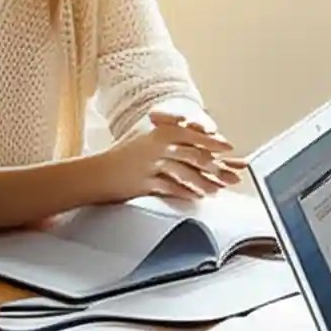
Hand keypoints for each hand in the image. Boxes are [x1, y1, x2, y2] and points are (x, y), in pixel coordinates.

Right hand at [90, 112, 243, 202]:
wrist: (97, 172)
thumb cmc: (124, 156)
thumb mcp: (148, 139)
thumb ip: (172, 137)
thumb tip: (194, 139)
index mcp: (160, 132)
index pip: (192, 135)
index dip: (212, 142)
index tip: (229, 149)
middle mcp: (156, 146)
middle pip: (192, 153)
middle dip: (216, 165)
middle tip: (232, 174)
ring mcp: (150, 164)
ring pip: (184, 172)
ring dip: (203, 182)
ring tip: (216, 190)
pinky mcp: (144, 182)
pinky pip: (169, 187)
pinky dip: (185, 192)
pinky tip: (196, 197)